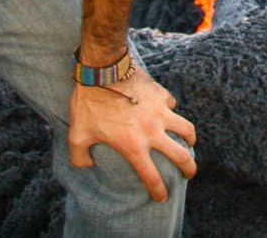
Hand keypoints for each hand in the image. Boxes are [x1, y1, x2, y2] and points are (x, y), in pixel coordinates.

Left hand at [67, 64, 196, 200]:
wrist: (103, 69)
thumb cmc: (88, 103)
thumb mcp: (76, 135)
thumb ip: (80, 157)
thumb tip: (87, 165)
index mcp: (133, 146)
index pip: (151, 176)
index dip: (159, 190)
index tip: (162, 197)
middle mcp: (152, 131)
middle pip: (181, 156)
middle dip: (189, 169)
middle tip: (189, 174)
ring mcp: (160, 112)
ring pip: (186, 129)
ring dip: (190, 139)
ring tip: (189, 142)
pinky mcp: (161, 94)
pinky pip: (171, 105)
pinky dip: (171, 111)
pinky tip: (166, 111)